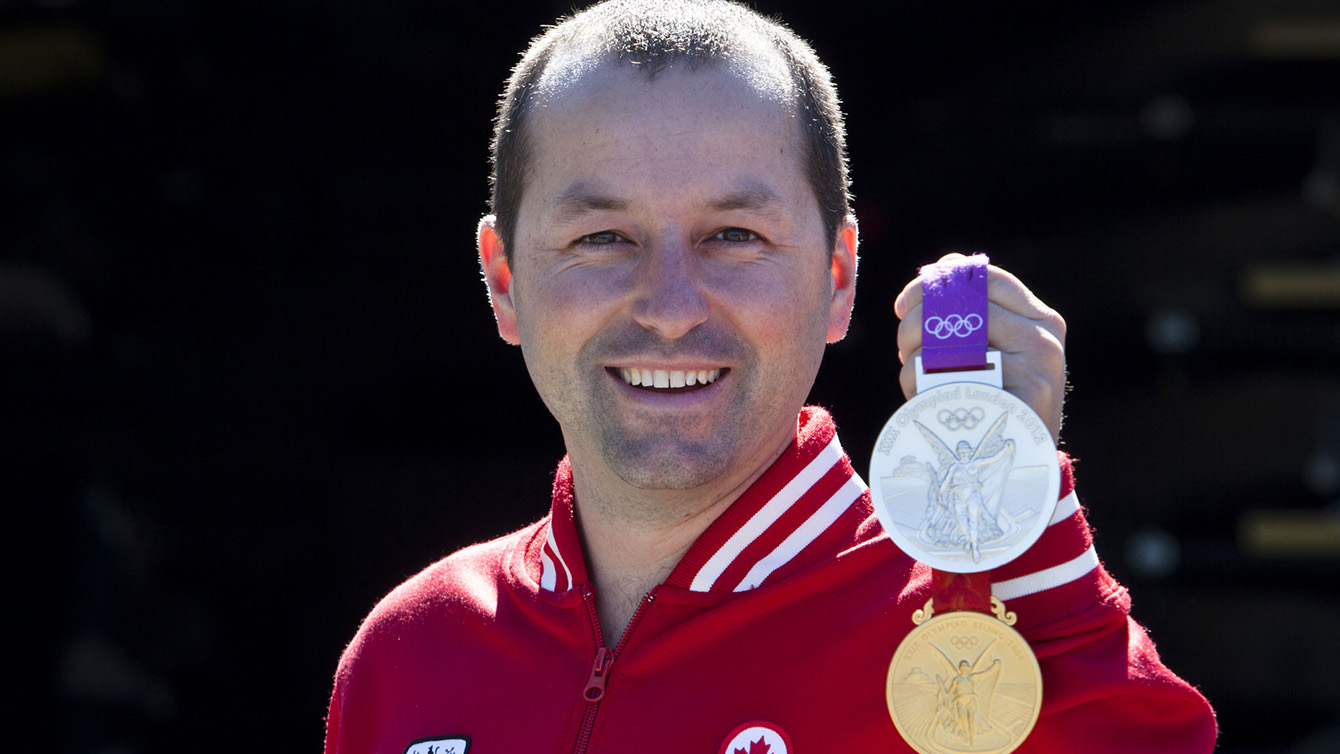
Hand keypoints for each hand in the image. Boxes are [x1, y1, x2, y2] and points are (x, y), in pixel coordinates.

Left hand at [893, 254, 1066, 442]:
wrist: (1025, 465)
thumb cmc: (1002, 401)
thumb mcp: (1002, 352)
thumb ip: (979, 309)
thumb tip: (944, 266)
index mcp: (1040, 318)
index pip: (983, 276)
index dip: (935, 282)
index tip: (904, 303)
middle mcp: (1043, 337)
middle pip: (955, 304)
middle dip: (914, 322)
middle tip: (905, 345)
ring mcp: (1032, 367)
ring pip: (940, 338)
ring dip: (911, 355)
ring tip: (915, 374)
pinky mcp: (1008, 399)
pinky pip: (935, 375)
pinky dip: (913, 382)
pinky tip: (922, 398)